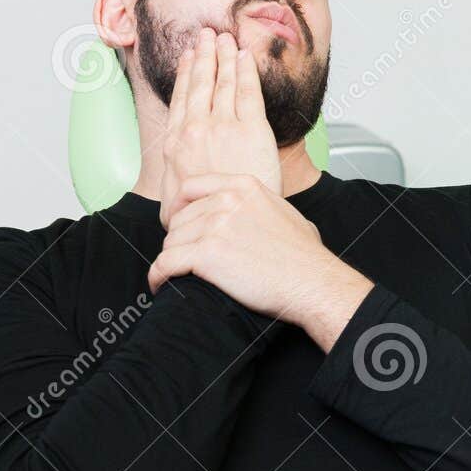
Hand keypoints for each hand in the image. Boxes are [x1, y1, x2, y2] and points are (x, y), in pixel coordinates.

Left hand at [147, 173, 373, 341]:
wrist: (311, 281)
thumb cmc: (304, 255)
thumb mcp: (283, 211)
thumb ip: (258, 204)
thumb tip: (250, 213)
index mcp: (243, 186)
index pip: (190, 187)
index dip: (178, 208)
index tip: (177, 224)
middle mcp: (226, 201)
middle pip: (178, 218)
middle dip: (178, 240)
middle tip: (184, 259)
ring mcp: (215, 226)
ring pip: (170, 242)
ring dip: (171, 261)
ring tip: (176, 275)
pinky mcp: (207, 255)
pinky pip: (166, 264)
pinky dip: (158, 276)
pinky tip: (161, 285)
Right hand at [159, 28, 280, 228]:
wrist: (223, 226)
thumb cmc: (200, 220)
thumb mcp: (172, 202)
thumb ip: (172, 182)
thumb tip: (172, 181)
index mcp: (176, 144)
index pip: (182, 99)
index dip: (186, 74)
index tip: (188, 56)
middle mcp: (196, 130)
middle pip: (201, 84)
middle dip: (205, 55)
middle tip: (207, 34)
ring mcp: (224, 127)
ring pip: (224, 82)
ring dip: (224, 56)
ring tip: (225, 38)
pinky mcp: (252, 130)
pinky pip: (249, 92)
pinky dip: (247, 71)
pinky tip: (246, 57)